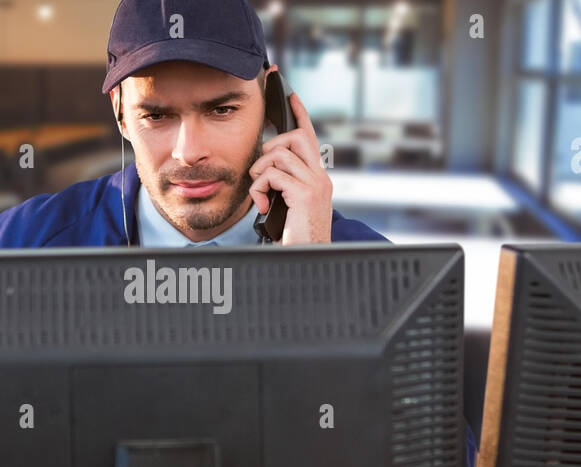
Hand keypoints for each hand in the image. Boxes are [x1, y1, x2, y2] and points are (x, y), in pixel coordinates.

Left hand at [248, 89, 332, 244]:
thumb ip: (283, 184)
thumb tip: (265, 169)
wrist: (307, 258)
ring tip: (261, 194)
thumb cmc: (295, 236)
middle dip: (270, 147)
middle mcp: (320, 177)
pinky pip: (272, 175)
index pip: (309, 137)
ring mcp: (315, 185)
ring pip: (278, 155)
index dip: (300, 114)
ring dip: (260, 172)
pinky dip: (260, 189)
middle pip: (294, 137)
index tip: (290, 95)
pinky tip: (264, 205)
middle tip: (262, 173)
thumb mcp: (289, 205)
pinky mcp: (305, 194)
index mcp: (318, 177)